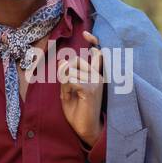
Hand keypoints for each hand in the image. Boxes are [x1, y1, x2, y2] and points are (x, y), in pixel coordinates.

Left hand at [60, 30, 103, 146]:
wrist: (86, 129)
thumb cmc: (78, 110)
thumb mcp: (68, 89)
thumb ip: (67, 74)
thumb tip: (63, 61)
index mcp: (96, 74)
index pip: (98, 52)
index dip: (93, 41)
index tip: (85, 33)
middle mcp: (98, 75)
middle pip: (75, 60)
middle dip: (66, 72)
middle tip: (69, 89)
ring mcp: (96, 81)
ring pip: (70, 70)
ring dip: (64, 84)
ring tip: (72, 96)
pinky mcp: (91, 88)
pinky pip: (69, 79)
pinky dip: (66, 88)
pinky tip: (73, 97)